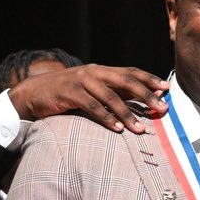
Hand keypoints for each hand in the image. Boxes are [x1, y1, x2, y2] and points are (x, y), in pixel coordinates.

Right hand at [8, 64, 166, 134]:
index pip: (130, 72)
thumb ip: (110, 92)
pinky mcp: (70, 94)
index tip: (166, 88)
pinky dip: (106, 118)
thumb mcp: (89, 89)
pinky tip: (117, 128)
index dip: (148, 79)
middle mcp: (94, 72)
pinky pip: (93, 107)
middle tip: (162, 108)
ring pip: (111, 97)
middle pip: (126, 82)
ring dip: (128, 113)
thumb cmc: (65, 93)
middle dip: (146, 95)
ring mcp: (82, 81)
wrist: (34, 93)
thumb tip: (137, 101)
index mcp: (101, 70)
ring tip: (141, 128)